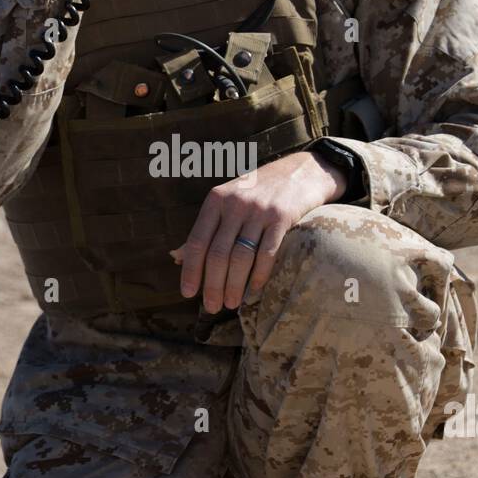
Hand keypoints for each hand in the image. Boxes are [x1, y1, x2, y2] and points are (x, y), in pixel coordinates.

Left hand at [168, 149, 347, 313]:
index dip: (190, 270)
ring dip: (234, 285)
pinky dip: (259, 276)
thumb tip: (176, 258)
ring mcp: (259, 210)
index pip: (197, 241)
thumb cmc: (258, 191)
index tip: (188, 294)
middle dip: (212, 285)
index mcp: (216, 200)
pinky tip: (254, 290)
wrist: (300, 171)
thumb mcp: (227, 201)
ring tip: (230, 303)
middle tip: (211, 306)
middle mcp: (235, 204)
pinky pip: (267, 253)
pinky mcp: (282, 217)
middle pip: (218, 253)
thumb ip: (204, 228)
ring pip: (241, 257)